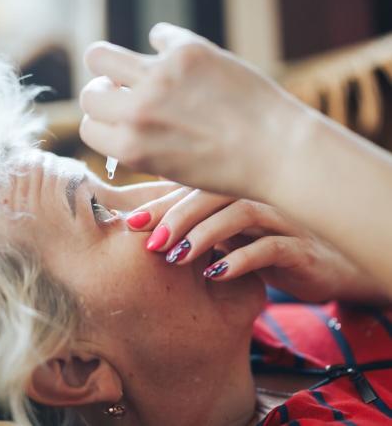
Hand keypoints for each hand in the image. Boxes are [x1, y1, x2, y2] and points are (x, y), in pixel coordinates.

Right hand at [80, 23, 307, 199]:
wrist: (278, 151)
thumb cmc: (226, 168)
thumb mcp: (168, 168)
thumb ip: (136, 143)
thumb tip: (117, 113)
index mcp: (129, 149)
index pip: (88, 126)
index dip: (102, 122)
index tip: (118, 118)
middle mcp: (137, 113)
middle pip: (89, 94)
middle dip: (102, 94)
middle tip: (122, 92)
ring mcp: (159, 77)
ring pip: (100, 56)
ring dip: (108, 62)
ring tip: (130, 67)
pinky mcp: (187, 51)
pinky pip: (158, 34)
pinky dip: (165, 43)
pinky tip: (180, 56)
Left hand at [127, 189, 374, 303]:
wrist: (330, 265)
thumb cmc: (269, 244)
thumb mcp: (230, 232)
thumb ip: (198, 220)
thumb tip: (147, 213)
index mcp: (238, 188)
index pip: (194, 187)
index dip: (161, 203)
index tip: (131, 222)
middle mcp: (259, 194)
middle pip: (214, 193)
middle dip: (177, 217)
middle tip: (149, 241)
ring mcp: (282, 217)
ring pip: (241, 213)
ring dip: (205, 234)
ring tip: (176, 257)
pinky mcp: (301, 247)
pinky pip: (271, 246)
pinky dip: (241, 259)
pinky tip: (216, 274)